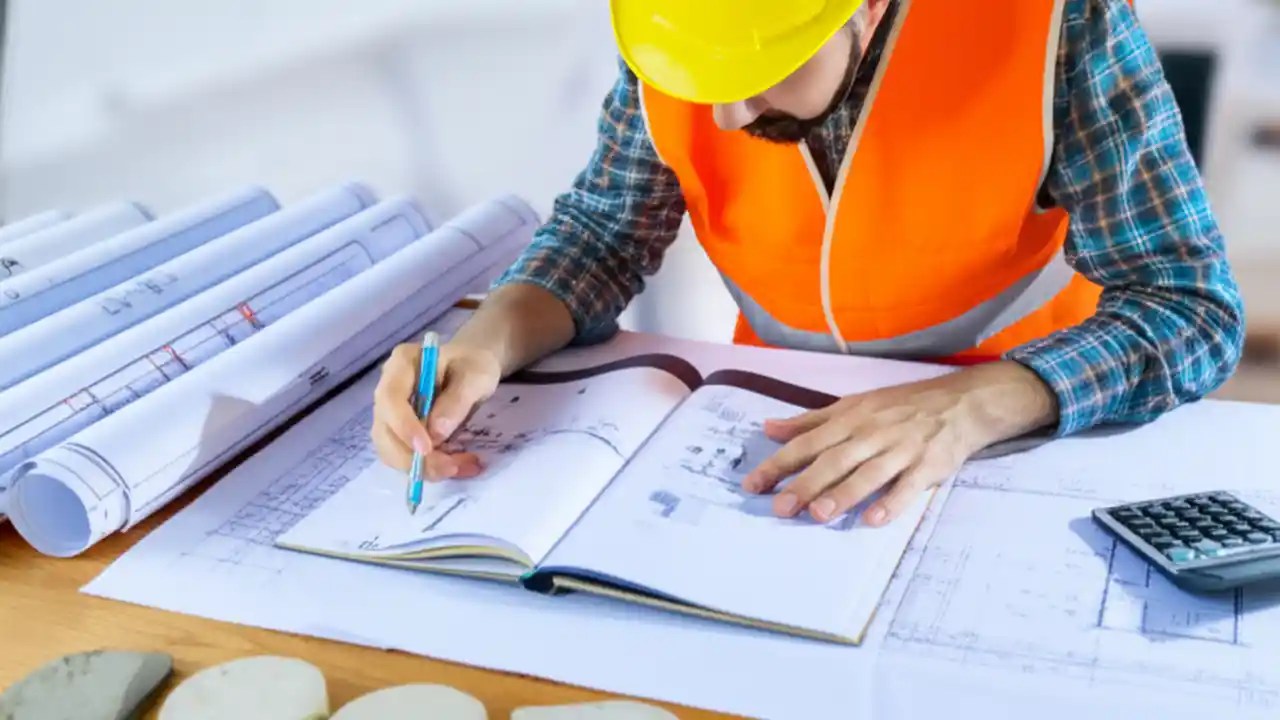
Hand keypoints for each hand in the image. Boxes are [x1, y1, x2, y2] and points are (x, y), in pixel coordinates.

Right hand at [371, 340, 501, 479]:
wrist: (473, 368)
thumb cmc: (474, 365)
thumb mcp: (476, 376)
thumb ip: (457, 401)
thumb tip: (436, 433)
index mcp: (402, 364)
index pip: (390, 398)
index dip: (404, 427)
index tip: (426, 449)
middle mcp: (388, 389)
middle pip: (384, 431)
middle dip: (413, 457)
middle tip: (450, 467)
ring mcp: (391, 413)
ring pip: (391, 451)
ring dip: (423, 467)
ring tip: (463, 466)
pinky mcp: (400, 433)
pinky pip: (406, 457)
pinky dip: (430, 468)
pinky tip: (459, 466)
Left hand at [741, 361, 1056, 526]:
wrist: (961, 402)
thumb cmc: (900, 406)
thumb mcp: (852, 406)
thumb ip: (810, 421)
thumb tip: (768, 428)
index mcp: (849, 418)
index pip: (807, 443)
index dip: (779, 464)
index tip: (753, 485)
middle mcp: (872, 432)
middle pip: (833, 460)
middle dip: (805, 484)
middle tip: (780, 508)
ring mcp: (901, 448)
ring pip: (868, 472)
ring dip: (843, 493)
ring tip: (818, 515)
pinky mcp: (929, 465)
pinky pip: (908, 485)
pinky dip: (892, 502)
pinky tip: (874, 519)